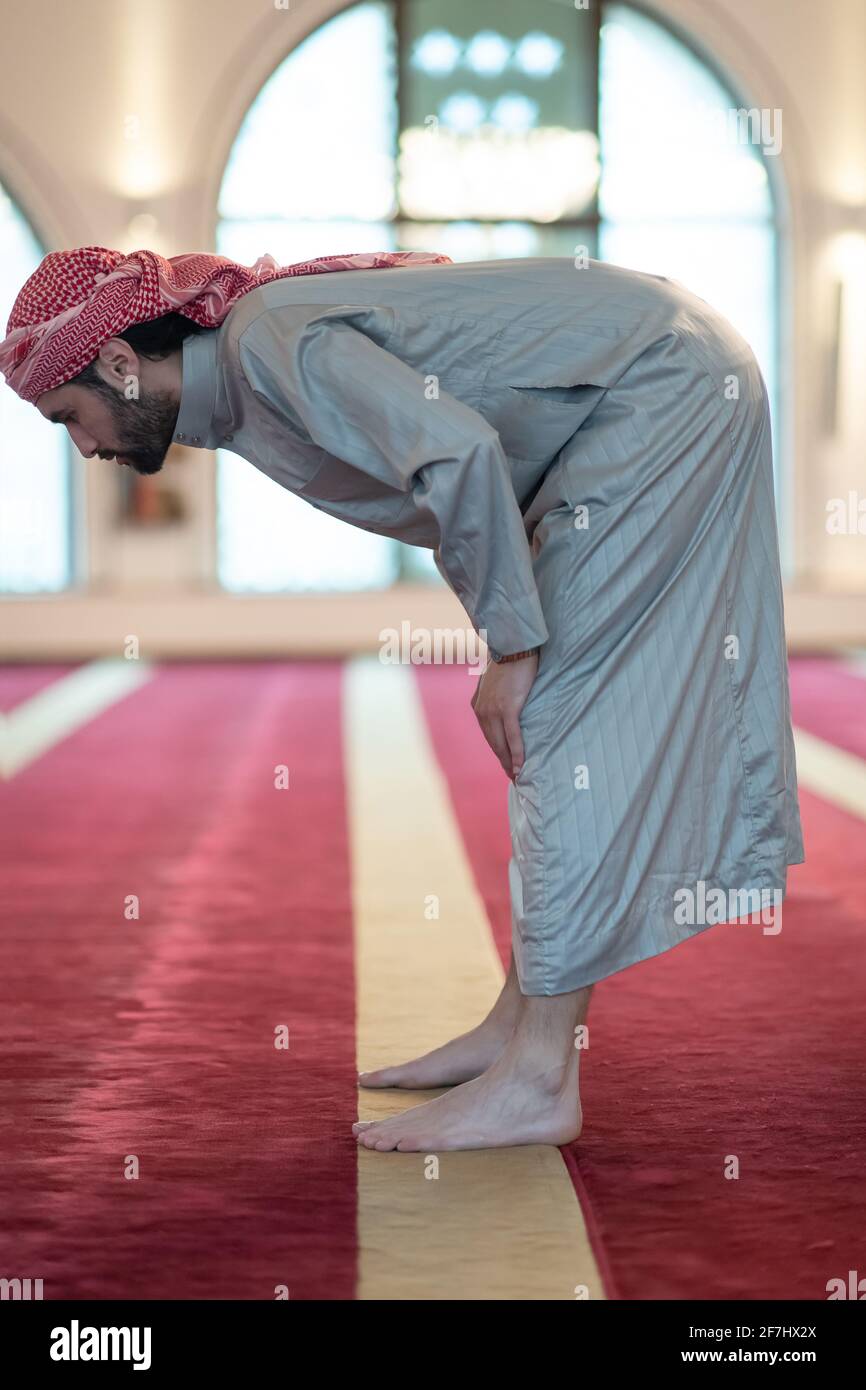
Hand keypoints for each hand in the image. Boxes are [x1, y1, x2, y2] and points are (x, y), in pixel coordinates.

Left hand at [470, 651, 537, 779]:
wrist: (513, 648)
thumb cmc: (509, 663)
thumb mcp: (494, 682)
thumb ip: (494, 695)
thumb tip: (500, 701)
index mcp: (478, 706)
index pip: (489, 735)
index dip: (498, 752)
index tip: (506, 765)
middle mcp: (482, 711)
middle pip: (493, 744)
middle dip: (503, 762)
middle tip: (514, 777)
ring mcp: (494, 711)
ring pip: (501, 744)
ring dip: (510, 762)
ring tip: (518, 776)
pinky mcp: (508, 708)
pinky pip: (513, 736)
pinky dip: (517, 752)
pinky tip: (521, 765)